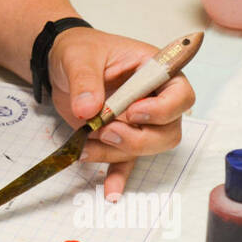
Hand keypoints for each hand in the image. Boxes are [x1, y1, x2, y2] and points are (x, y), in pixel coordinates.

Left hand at [46, 28, 195, 198]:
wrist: (60, 63)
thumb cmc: (80, 50)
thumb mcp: (79, 57)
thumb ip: (84, 81)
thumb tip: (88, 109)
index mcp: (154, 71)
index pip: (180, 94)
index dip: (163, 109)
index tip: (133, 111)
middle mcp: (153, 99)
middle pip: (169, 130)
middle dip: (139, 137)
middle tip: (106, 129)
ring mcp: (138, 121)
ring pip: (147, 148)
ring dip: (117, 151)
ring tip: (86, 142)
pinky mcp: (118, 137)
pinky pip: (125, 161)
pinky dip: (117, 176)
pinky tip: (110, 191)